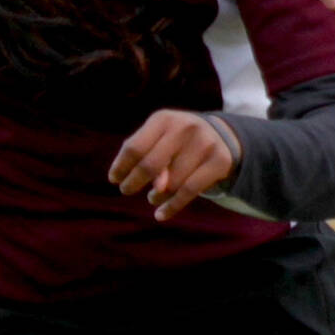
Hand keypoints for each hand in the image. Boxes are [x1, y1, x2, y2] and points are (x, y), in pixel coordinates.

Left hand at [109, 110, 237, 221]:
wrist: (218, 135)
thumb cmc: (175, 140)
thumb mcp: (158, 139)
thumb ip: (145, 157)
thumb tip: (157, 189)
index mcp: (164, 119)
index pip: (134, 148)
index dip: (121, 167)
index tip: (114, 179)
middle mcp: (185, 128)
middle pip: (150, 165)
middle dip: (133, 182)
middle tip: (126, 190)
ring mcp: (205, 144)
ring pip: (170, 183)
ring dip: (155, 196)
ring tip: (152, 197)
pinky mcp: (220, 161)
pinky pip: (189, 192)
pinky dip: (171, 207)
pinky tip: (160, 215)